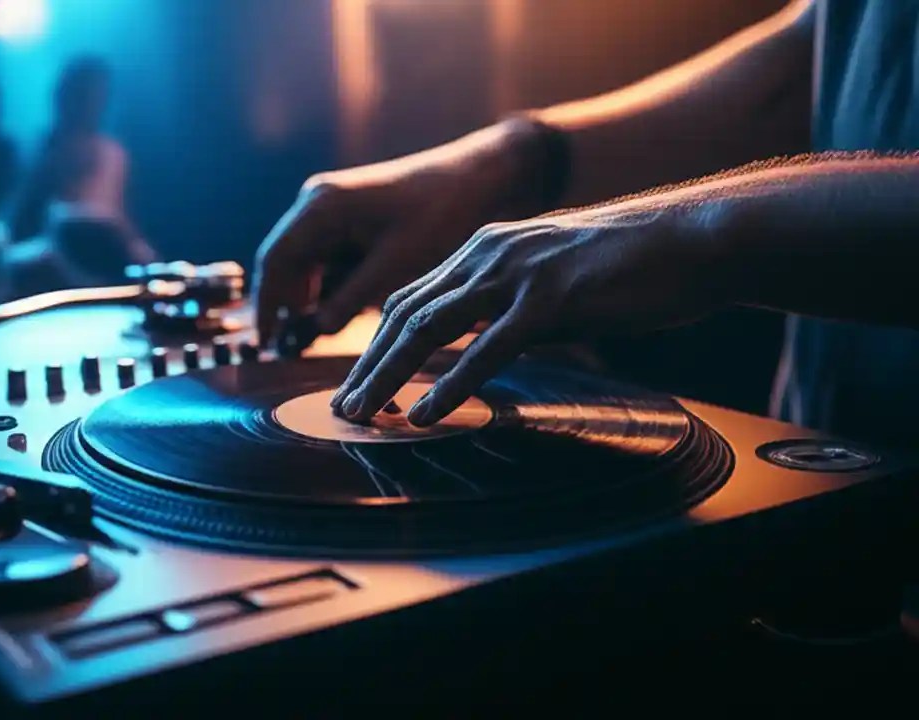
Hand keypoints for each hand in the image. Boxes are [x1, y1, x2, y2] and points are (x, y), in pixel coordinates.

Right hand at [251, 118, 557, 347]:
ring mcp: (330, 205)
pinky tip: (332, 312)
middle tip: (282, 350)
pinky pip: (322, 254)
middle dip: (282, 305)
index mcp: (321, 208)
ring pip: (301, 260)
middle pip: (282, 261)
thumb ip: (350, 300)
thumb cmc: (440, 217)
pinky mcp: (348, 214)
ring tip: (305, 339)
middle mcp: (317, 201)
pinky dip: (322, 284)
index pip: (275, 262)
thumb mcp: (395, 266)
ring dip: (301, 296)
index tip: (265, 346)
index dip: (267, 306)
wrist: (478, 178)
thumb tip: (314, 333)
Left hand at [330, 201, 728, 425]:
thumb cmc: (629, 266)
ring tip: (365, 414)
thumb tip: (479, 350)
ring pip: (430, 328)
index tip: (357, 384)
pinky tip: (426, 413)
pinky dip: (450, 385)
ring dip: (389, 375)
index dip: (376, 343)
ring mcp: (517, 272)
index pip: (411, 297)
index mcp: (485, 247)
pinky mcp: (551, 298)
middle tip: (344, 409)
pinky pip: (487, 348)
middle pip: (405, 313)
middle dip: (368, 364)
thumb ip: (509, 309)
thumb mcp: (550, 282)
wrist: (694, 239)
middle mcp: (489, 252)